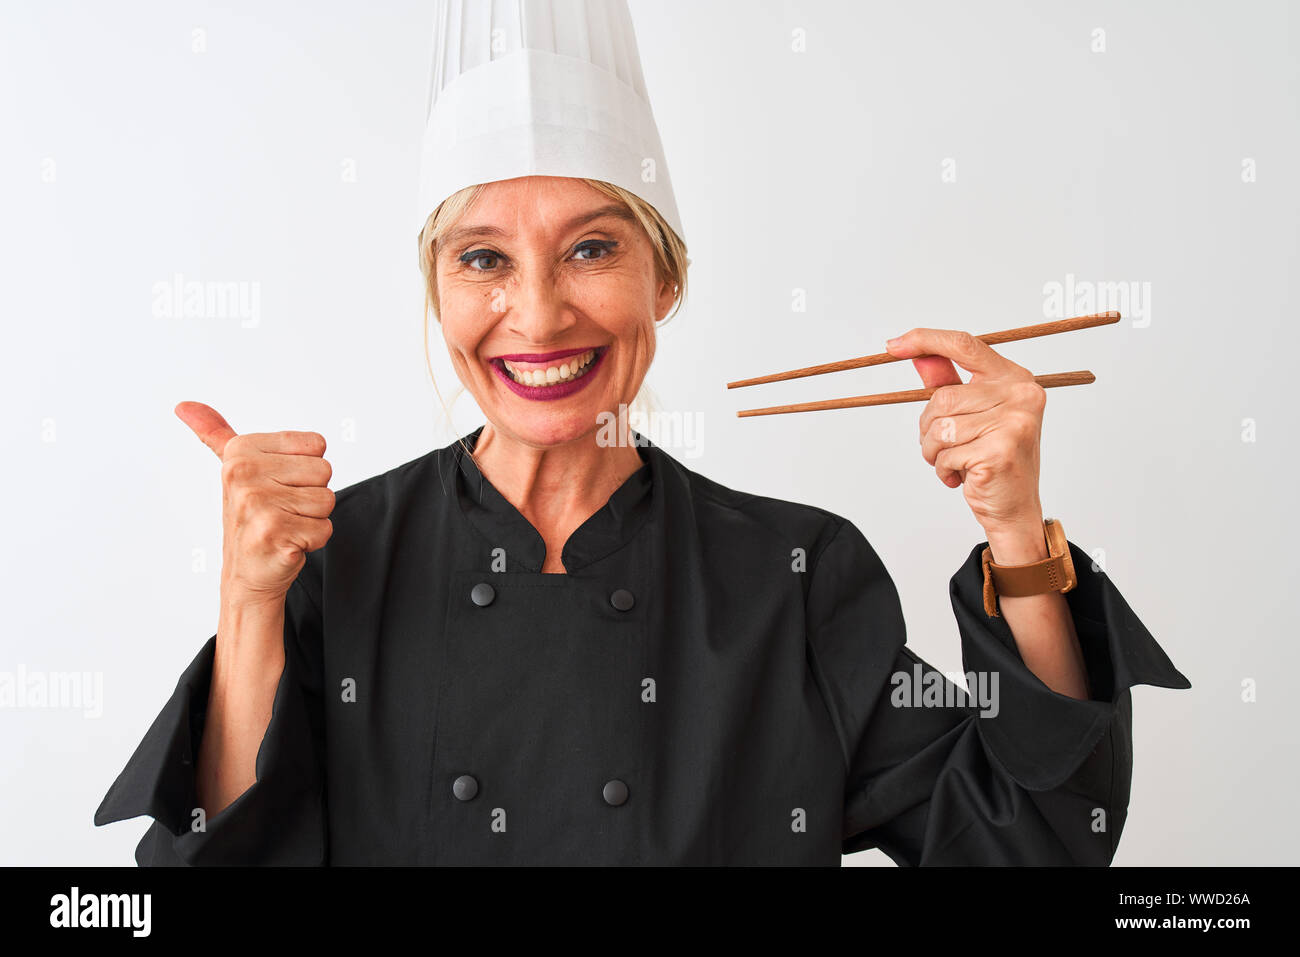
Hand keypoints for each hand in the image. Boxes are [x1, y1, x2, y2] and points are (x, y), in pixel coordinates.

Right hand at [175, 401, 334, 604]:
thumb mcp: (233, 469)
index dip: (306, 469)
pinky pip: (324, 528)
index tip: (278, 485)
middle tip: (282, 510)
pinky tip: (287, 544)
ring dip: (312, 518)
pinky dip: (313, 541)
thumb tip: (184, 405)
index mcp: (241, 450)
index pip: (317, 445)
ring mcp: (257, 504)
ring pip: (327, 499)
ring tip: (284, 526)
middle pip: (324, 471)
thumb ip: (216, 434)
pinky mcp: (274, 533)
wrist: (246, 574)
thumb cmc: (249, 517)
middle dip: (311, 495)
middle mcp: (243, 473)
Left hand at [884, 328, 1045, 538]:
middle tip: (945, 448)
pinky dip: (944, 470)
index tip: (892, 346)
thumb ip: (947, 383)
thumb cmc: (991, 460)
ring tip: (955, 463)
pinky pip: (946, 454)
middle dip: (929, 427)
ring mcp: (1015, 421)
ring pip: (940, 427)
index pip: (964, 345)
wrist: (1014, 509)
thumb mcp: (970, 416)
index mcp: (1015, 377)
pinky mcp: (1002, 449)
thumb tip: (918, 354)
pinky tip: (963, 477)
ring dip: (935, 452)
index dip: (925, 340)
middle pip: (942, 397)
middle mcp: (1021, 394)